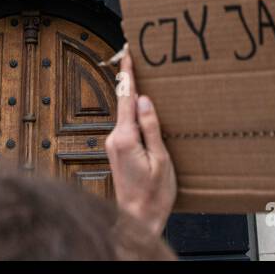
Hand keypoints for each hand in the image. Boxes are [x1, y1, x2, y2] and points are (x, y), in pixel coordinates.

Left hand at [105, 47, 175, 238]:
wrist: (138, 219)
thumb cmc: (153, 195)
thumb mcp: (160, 159)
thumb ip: (151, 127)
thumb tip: (145, 100)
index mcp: (125, 138)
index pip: (126, 98)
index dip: (128, 74)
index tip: (127, 54)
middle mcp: (114, 139)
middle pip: (125, 103)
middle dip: (132, 82)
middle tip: (137, 57)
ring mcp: (114, 145)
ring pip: (127, 115)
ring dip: (135, 99)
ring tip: (146, 80)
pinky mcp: (117, 151)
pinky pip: (128, 126)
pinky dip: (136, 115)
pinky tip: (146, 111)